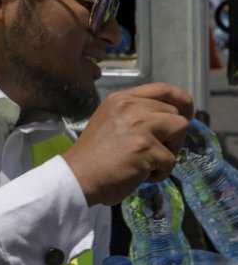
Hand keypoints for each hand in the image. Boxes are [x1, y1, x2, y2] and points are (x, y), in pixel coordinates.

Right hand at [62, 82, 193, 205]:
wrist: (78, 175)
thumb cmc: (94, 154)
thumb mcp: (111, 120)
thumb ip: (135, 114)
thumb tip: (167, 120)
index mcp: (121, 98)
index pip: (163, 89)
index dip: (182, 101)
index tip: (186, 115)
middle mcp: (131, 106)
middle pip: (176, 114)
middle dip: (172, 135)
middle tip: (152, 150)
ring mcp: (139, 125)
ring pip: (180, 130)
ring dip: (170, 150)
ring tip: (148, 161)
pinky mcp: (146, 148)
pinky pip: (171, 160)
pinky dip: (159, 172)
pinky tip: (139, 174)